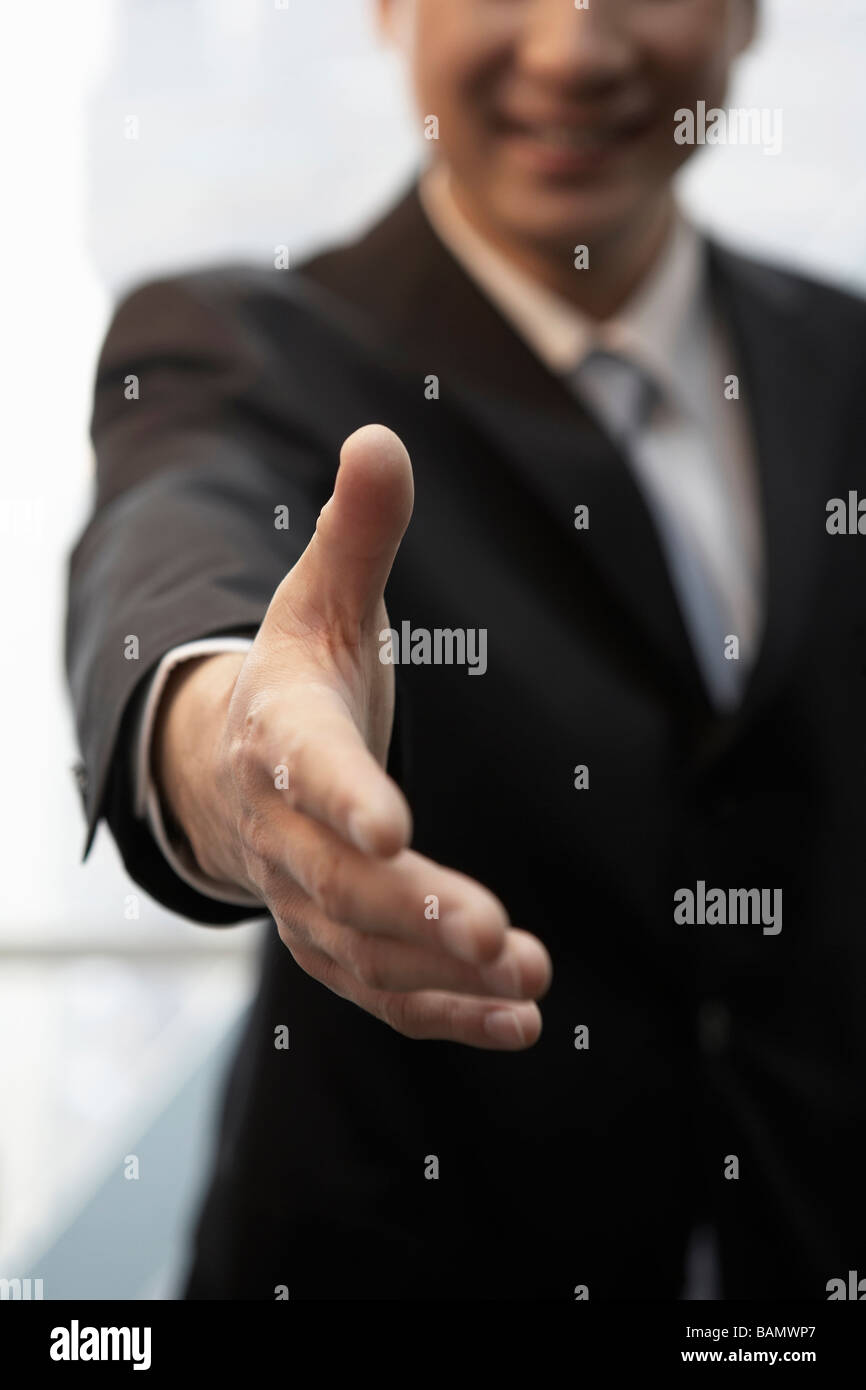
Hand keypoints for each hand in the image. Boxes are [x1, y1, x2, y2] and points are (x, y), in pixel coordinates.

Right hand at [154, 424, 551, 1047]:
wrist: (233, 770)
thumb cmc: (297, 681)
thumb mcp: (322, 601)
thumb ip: (356, 533)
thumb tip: (382, 434)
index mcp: (282, 736)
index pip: (307, 770)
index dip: (346, 796)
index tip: (392, 822)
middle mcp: (284, 828)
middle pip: (338, 881)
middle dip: (410, 908)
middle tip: (491, 930)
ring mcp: (305, 897)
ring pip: (363, 950)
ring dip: (439, 973)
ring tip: (526, 978)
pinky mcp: (334, 943)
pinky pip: (381, 991)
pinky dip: (444, 1012)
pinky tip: (518, 1019)